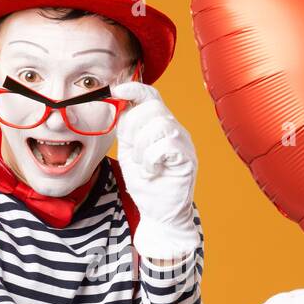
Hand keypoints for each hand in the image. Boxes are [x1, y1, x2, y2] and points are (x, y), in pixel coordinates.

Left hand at [110, 81, 200, 260]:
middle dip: (133, 127)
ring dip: (141, 148)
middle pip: (152, 107)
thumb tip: (119, 105)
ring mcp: (184, 144)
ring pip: (158, 125)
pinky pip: (165, 144)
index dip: (134, 89)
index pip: (152, 96)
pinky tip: (151, 171)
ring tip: (143, 166)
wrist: (160, 214)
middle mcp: (176, 130)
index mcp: (162, 126)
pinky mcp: (188, 159)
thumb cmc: (147, 185)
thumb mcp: (130, 151)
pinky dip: (150, 159)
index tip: (116, 91)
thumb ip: (127, 129)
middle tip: (132, 151)